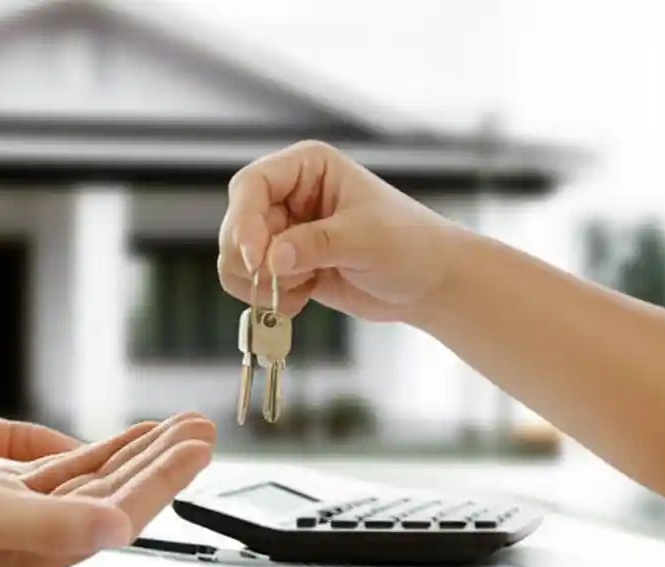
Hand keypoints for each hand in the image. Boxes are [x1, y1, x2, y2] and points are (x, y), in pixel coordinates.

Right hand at [0, 412, 215, 566]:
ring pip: (88, 472)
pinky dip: (92, 442)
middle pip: (109, 493)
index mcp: (22, 552)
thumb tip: (115, 528)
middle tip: (201, 430)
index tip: (196, 448)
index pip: (112, 516)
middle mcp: (21, 527)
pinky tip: (121, 435)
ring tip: (177, 426)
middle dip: (159, 462)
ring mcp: (5, 493)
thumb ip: (48, 523)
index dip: (160, 482)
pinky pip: (53, 454)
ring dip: (134, 448)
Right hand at [218, 140, 476, 323]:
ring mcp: (282, 232)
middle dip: (253, 261)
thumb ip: (315, 245)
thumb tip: (271, 260)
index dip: (244, 221)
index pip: (252, 185)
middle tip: (284, 281)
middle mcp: (287, 195)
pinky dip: (270, 299)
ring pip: (235, 260)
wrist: (429, 283)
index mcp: (306, 168)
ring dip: (262, 284)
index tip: (256, 258)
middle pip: (236, 226)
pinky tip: (305, 295)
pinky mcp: (282, 266)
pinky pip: (249, 285)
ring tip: (304, 286)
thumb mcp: (366, 238)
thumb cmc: (410, 244)